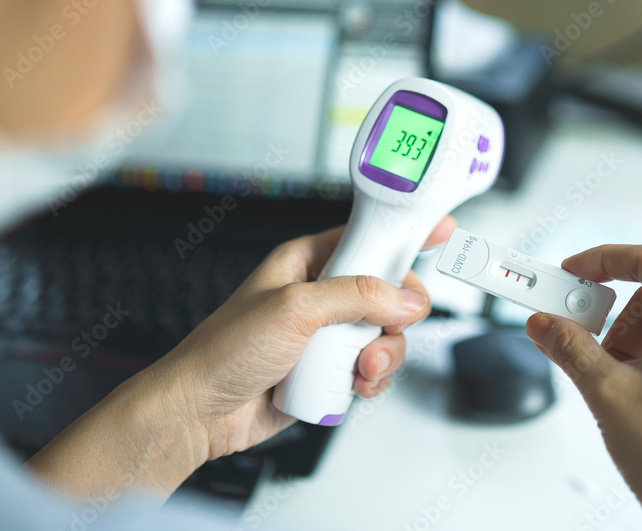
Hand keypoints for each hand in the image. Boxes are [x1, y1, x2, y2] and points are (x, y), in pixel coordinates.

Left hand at [27, 217, 455, 500]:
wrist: (200, 413)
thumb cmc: (223, 351)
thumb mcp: (293, 309)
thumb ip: (354, 296)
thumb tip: (402, 296)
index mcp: (307, 261)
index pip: (367, 235)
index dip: (404, 231)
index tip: (440, 229)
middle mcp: (320, 295)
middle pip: (388, 291)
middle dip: (393, 315)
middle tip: (380, 328)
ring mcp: (326, 334)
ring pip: (385, 335)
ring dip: (380, 355)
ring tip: (354, 369)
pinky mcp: (329, 369)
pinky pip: (372, 369)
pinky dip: (369, 381)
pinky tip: (347, 387)